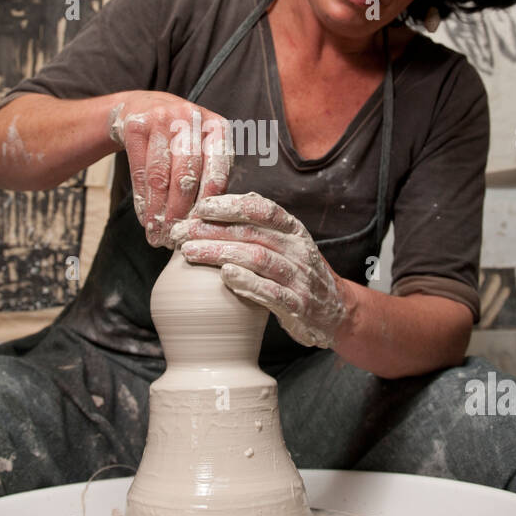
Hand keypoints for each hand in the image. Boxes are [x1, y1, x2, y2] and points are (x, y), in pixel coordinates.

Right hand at [107, 93, 232, 247]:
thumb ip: (212, 174)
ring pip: (159, 177)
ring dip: (158, 212)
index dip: (209, 204)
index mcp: (217, 127)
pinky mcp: (136, 126)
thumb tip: (215, 222)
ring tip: (158, 236)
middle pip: (186, 175)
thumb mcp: (203, 146)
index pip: (217, 171)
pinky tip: (145, 219)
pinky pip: (139, 172)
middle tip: (176, 239)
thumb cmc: (180, 136)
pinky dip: (142, 200)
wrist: (142, 107)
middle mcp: (191, 118)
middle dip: (180, 212)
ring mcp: (162, 119)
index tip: (201, 229)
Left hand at [169, 192, 347, 348]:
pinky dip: (247, 282)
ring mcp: (300, 277)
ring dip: (221, 253)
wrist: (335, 311)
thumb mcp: (285, 243)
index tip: (199, 208)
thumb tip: (210, 209)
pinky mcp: (298, 305)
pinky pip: (271, 292)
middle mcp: (298, 248)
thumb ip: (256, 227)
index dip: (229, 205)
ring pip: (258, 258)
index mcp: (292, 229)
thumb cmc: (297, 272)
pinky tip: (225, 276)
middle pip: (251, 232)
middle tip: (180, 233)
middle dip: (211, 230)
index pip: (260, 207)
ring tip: (190, 252)